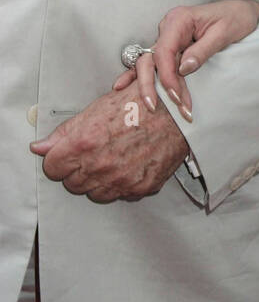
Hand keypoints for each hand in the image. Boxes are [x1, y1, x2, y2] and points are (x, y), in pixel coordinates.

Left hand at [30, 83, 189, 202]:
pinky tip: (127, 165)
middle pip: (72, 184)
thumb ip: (64, 133)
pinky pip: (120, 195)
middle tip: (93, 154)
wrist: (176, 113)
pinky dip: (121, 184)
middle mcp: (101, 165)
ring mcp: (121, 180)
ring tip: (112, 160)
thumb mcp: (96, 110)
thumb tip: (39, 147)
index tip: (66, 156)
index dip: (58, 160)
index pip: (52, 168)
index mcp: (85, 143)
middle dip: (78, 171)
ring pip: (94, 194)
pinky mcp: (140, 188)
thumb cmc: (138, 105)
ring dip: (98, 181)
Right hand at [112, 0, 258, 115]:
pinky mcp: (171, 46)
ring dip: (150, 87)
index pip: (164, 52)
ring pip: (148, 64)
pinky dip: (136, 75)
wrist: (243, 13)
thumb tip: (183, 69)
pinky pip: (152, 62)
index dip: (167, 77)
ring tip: (152, 108)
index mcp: (179, 20)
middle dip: (151, 85)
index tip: (177, 97)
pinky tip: (122, 88)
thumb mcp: (224, 33)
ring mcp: (167, 37)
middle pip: (149, 59)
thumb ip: (203, 50)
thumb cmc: (236, 19)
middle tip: (157, 108)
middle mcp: (168, 27)